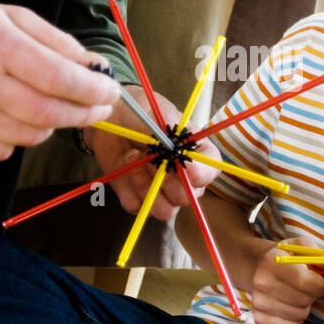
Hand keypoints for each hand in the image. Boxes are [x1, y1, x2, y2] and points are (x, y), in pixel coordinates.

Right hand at [0, 0, 120, 160]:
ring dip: (54, 125)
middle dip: (85, 113)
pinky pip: (3, 151)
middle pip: (48, 114)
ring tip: (55, 105)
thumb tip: (94, 68)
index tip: (110, 91)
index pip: (58, 78)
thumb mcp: (10, 16)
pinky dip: (21, 137)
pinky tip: (16, 115)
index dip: (93, 90)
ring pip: (30, 137)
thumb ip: (56, 42)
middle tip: (99, 106)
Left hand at [88, 87, 218, 221]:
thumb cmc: (142, 112)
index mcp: (196, 155)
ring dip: (145, 186)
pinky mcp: (138, 197)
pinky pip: (137, 207)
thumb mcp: (159, 114)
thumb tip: (177, 149)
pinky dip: (127, 188)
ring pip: (164, 211)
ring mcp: (162, 191)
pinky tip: (124, 166)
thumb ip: (171, 131)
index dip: (199, 173)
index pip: (210, 172)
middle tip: (149, 156)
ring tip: (132, 158)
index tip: (181, 164)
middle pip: (186, 197)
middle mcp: (183, 178)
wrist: (113, 117)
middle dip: (165, 179)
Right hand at [250, 236, 323, 323]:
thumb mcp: (298, 246)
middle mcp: (262, 284)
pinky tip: (292, 307)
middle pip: (304, 300)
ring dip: (305, 307)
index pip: (305, 282)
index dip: (321, 283)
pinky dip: (296, 320)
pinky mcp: (259, 319)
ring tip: (298, 295)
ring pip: (299, 315)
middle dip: (314, 294)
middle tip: (309, 287)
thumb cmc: (283, 257)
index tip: (321, 280)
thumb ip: (316, 253)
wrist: (255, 267)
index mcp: (272, 263)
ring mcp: (259, 304)